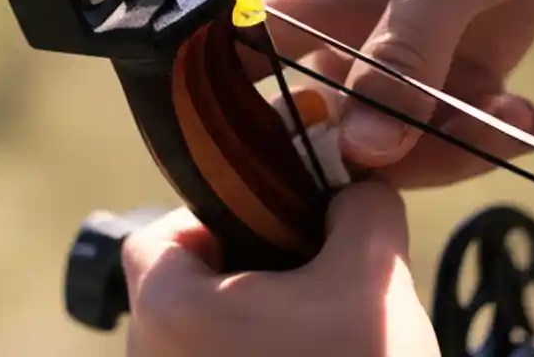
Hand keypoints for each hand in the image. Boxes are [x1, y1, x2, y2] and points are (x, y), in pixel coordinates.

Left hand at [123, 182, 437, 356]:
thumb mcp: (373, 280)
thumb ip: (362, 213)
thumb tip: (355, 192)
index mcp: (166, 309)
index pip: (160, 236)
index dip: (216, 222)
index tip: (273, 236)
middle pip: (180, 293)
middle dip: (242, 281)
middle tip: (305, 288)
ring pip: (198, 344)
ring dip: (249, 333)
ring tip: (314, 342)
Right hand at [261, 0, 533, 186]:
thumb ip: (404, 53)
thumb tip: (367, 150)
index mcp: (304, 11)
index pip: (234, 75)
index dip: (229, 132)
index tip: (275, 172)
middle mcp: (334, 56)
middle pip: (330, 146)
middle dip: (411, 158)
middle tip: (490, 122)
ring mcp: (389, 82)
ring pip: (405, 160)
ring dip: (477, 149)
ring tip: (532, 108)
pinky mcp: (444, 96)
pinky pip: (469, 144)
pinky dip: (529, 134)